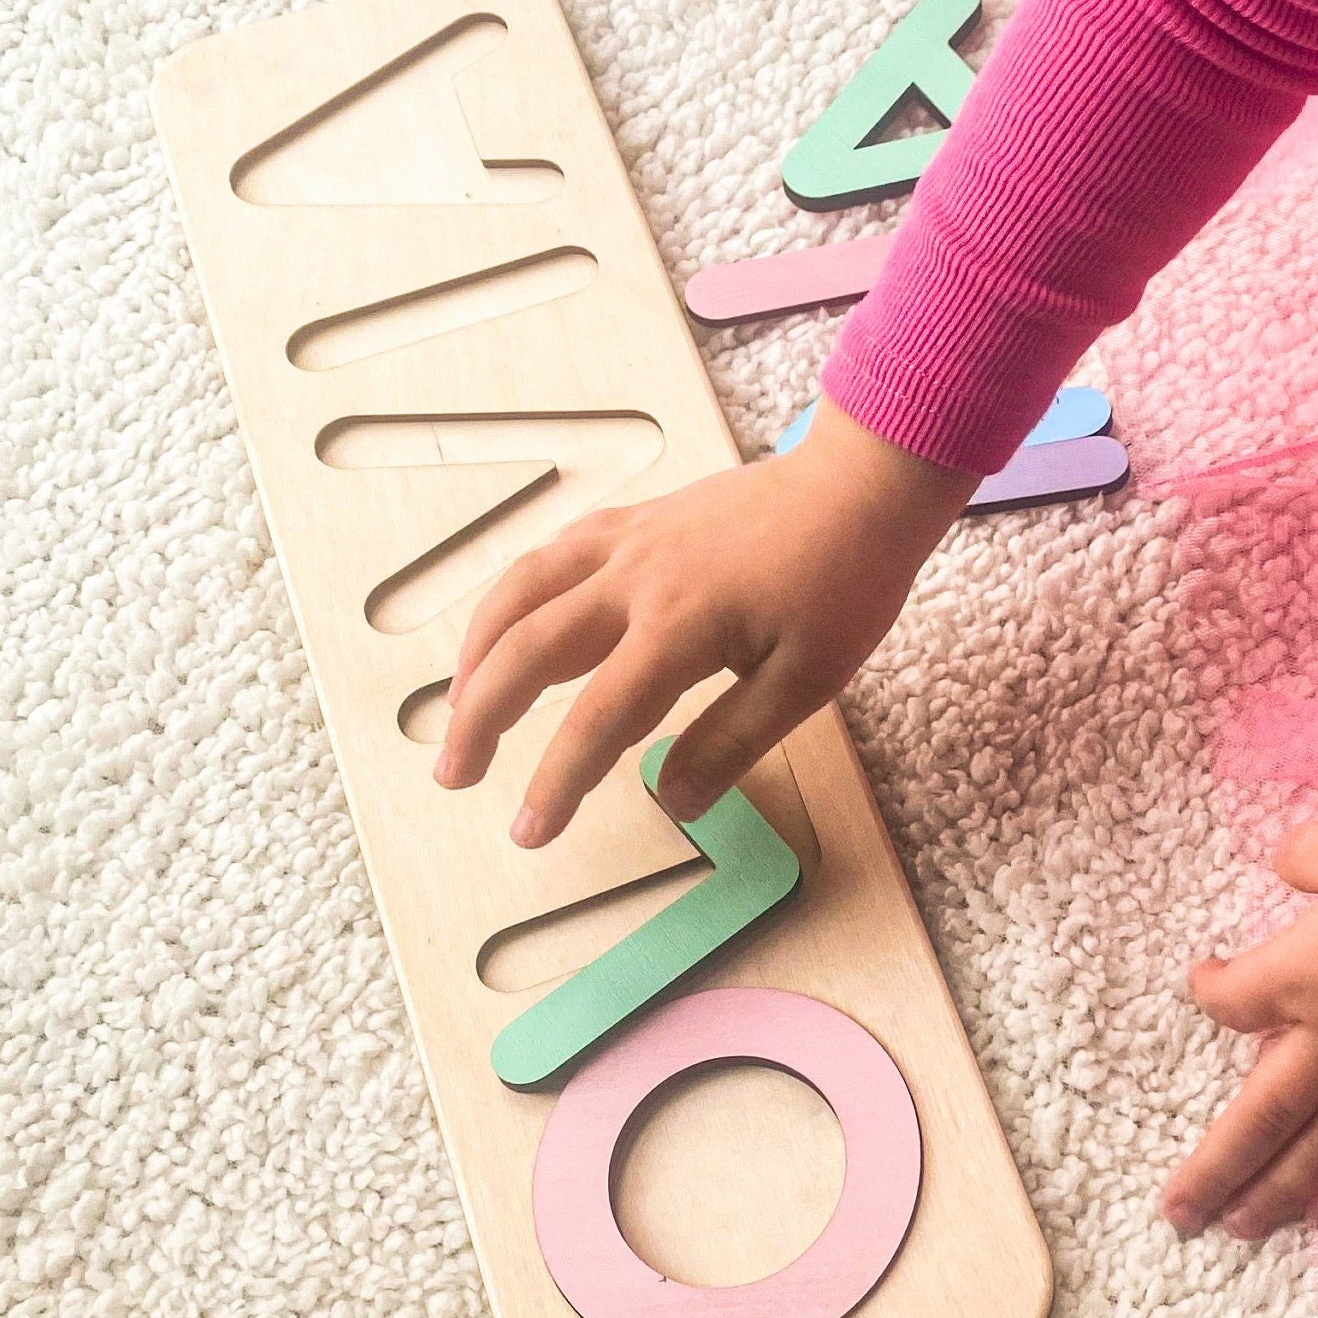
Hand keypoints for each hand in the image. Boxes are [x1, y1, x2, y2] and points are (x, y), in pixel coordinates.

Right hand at [433, 401, 978, 843]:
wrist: (864, 486)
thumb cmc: (847, 581)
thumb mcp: (807, 680)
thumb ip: (731, 741)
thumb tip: (670, 801)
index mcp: (680, 626)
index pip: (597, 720)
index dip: (556, 781)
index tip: (528, 832)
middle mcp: (636, 578)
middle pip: (529, 650)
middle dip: (481, 718)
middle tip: (454, 776)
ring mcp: (632, 539)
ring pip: (523, 591)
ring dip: (479, 651)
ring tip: (457, 705)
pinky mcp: (640, 518)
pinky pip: (555, 554)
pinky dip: (517, 593)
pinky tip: (510, 622)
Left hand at [1163, 818, 1317, 1240]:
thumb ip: (1309, 855)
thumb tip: (1285, 865)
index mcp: (1303, 979)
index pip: (1235, 999)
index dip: (1210, 992)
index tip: (1203, 981)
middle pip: (1263, 1115)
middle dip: (1217, 1168)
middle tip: (1180, 1217)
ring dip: (1285, 1189)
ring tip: (1247, 1226)